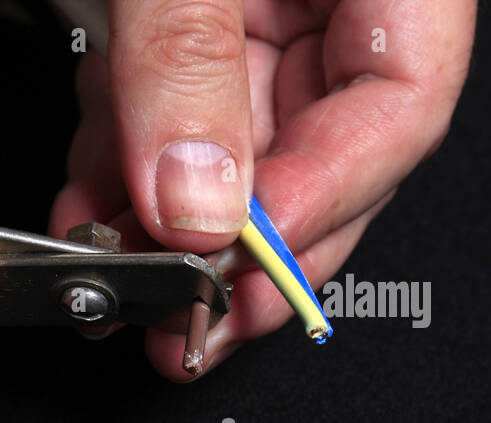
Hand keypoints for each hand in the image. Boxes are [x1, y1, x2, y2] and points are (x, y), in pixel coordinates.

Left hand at [50, 0, 474, 378]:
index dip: (324, 203)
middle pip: (319, 161)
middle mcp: (336, 10)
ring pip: (232, 162)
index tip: (242, 260)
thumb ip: (190, 59)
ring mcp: (268, 26)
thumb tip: (196, 201)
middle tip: (184, 323)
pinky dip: (122, 174)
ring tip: (108, 268)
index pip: (402, 112)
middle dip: (235, 254)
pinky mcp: (197, 40)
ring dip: (158, 228)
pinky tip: (89, 209)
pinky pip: (174, 127)